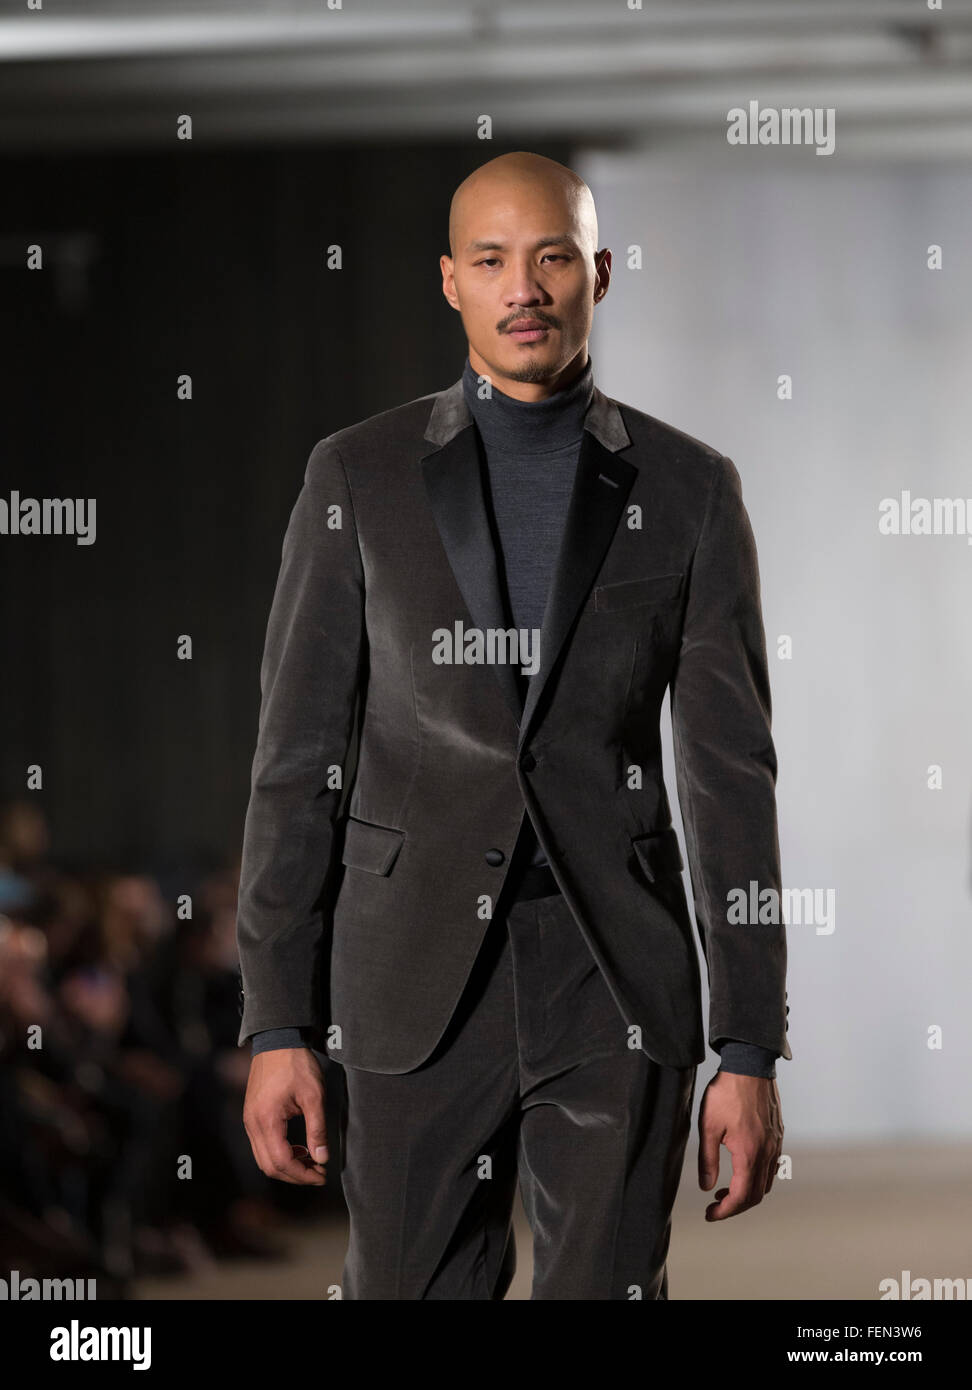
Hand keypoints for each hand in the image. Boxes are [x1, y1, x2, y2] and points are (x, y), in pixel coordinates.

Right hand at [243, 1048, 328, 1185]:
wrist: (277, 1040)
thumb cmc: (296, 1064)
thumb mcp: (314, 1096)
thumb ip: (317, 1129)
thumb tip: (322, 1158)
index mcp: (266, 1120)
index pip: (281, 1162)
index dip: (302, 1175)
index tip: (322, 1175)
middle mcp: (252, 1124)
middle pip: (269, 1166)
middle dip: (295, 1175)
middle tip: (318, 1173)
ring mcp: (249, 1120)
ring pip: (264, 1158)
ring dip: (287, 1165)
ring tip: (312, 1161)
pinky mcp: (252, 1116)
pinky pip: (262, 1145)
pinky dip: (280, 1153)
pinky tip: (299, 1148)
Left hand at [697, 1071, 782, 1220]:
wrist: (749, 1065)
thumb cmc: (727, 1092)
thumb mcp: (708, 1126)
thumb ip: (707, 1159)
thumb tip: (706, 1186)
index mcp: (749, 1153)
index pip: (741, 1196)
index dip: (725, 1211)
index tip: (710, 1214)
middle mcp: (767, 1153)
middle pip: (756, 1195)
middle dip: (735, 1206)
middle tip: (715, 1206)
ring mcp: (775, 1144)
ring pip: (766, 1183)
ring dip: (747, 1193)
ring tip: (725, 1189)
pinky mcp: (777, 1135)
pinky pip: (771, 1167)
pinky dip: (757, 1177)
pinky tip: (741, 1170)